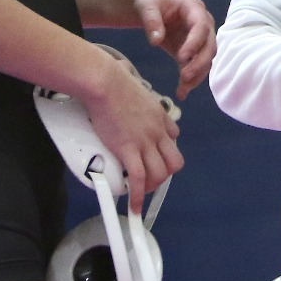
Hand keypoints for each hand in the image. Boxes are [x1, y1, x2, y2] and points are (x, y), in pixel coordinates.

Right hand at [84, 49, 182, 212]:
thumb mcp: (133, 82)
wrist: (105, 82)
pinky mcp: (129, 149)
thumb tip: (121, 72)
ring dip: (150, 186)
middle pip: (175, 162)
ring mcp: (146, 142)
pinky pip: (139, 178)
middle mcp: (158, 131)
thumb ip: (133, 86)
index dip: (164, 149)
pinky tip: (134, 208)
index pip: (174, 137)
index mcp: (160, 115)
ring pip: (160, 174)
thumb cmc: (113, 78)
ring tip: (138, 192)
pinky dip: (138, 197)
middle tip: (148, 177)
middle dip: (164, 173)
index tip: (152, 153)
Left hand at [131, 0, 215, 98]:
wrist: (149, 3)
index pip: (201, 27)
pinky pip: (195, 66)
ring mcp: (199, 38)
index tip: (181, 57)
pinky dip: (190, 80)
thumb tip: (156, 40)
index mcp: (194, 8)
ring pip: (206, 59)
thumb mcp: (146, 4)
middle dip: (199, 63)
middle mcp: (202, 23)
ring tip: (182, 89)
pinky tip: (181, 93)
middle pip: (210, 46)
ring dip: (197, 75)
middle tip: (185, 77)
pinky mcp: (191, 50)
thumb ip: (151, 20)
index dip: (194, 43)